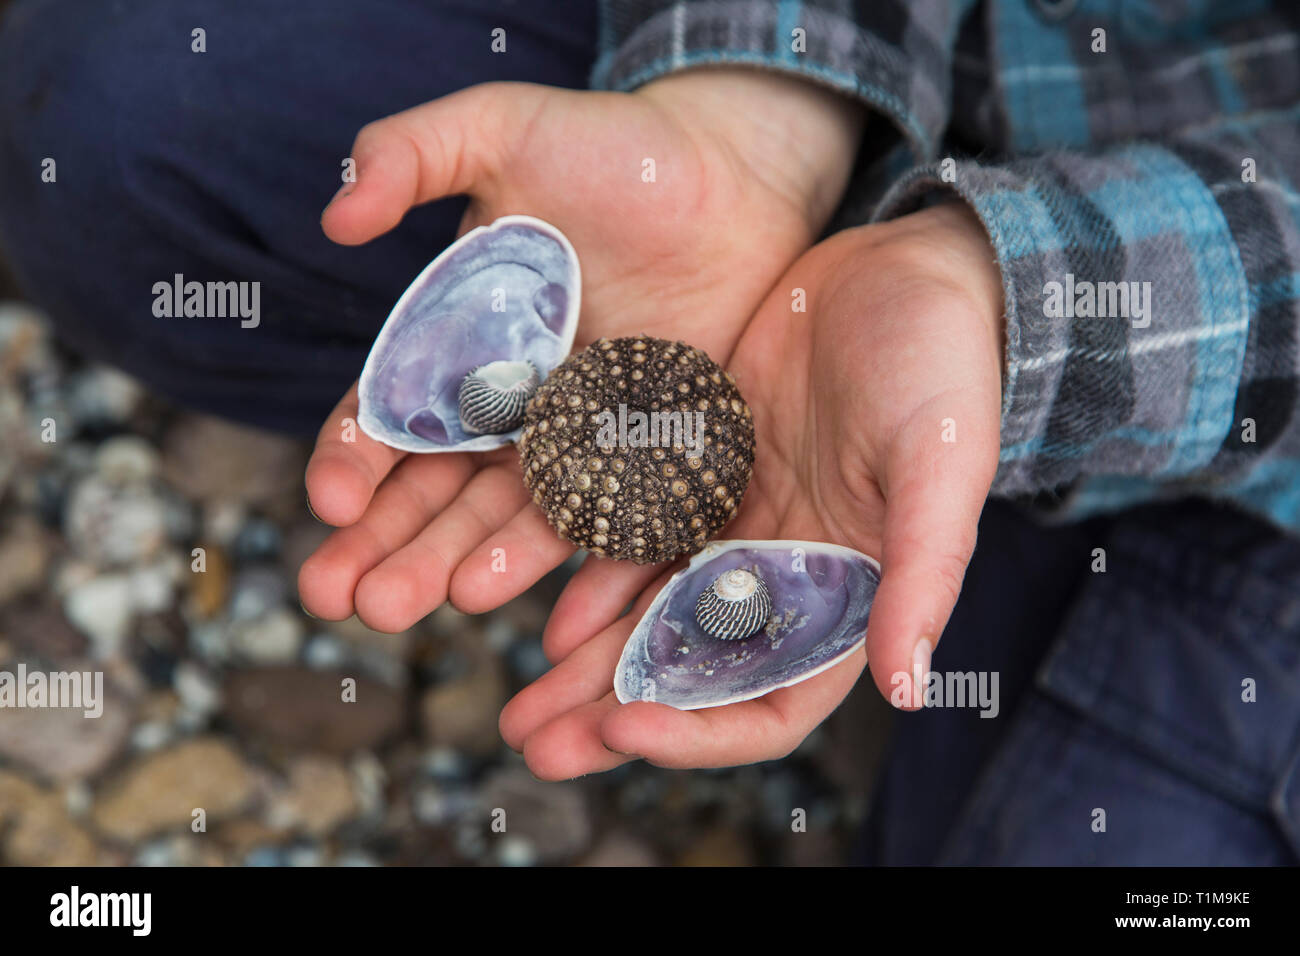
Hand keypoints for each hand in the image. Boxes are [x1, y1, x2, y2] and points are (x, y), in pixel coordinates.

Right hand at [299, 71, 863, 628]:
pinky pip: (600, 520)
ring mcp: (576, 439)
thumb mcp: (501, 127)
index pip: (389, 414)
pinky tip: (514, 600)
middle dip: (384, 542)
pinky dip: (561, 564)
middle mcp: (508, 405)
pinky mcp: (643, 457)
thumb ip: (412, 154)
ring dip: (450, 565)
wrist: (730, 177)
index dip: (354, 457)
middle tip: (342, 598)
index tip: (331, 499)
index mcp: (458, 342)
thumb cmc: (610, 148)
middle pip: (434, 488)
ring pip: (503, 518)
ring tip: (400, 610)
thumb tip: (336, 215)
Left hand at [501, 202, 1005, 777]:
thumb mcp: (941, 463)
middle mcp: (779, 577)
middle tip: (533, 744)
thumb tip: (908, 691)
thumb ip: (924, 572)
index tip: (624, 729)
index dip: (700, 729)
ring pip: (643, 614)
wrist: (904, 272)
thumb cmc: (943, 366)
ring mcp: (730, 525)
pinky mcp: (692, 471)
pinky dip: (582, 572)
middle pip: (687, 672)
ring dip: (581, 663)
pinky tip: (530, 596)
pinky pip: (627, 535)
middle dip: (611, 713)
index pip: (769, 700)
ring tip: (514, 706)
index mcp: (844, 596)